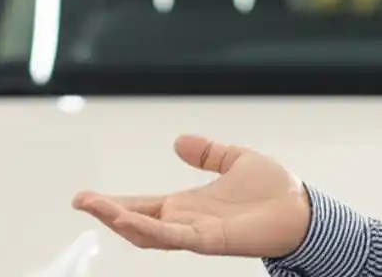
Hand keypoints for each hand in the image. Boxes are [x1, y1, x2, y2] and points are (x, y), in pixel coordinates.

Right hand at [72, 135, 310, 257]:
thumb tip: (178, 141)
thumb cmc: (274, 189)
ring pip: (149, 233)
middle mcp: (186, 222)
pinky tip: (131, 222)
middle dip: (107, 213)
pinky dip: (152, 231)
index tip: (85, 197)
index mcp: (187, 205)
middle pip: (137, 222)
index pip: (142, 205)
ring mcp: (197, 234)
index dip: (114, 203)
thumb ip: (207, 153)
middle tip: (79, 201)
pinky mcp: (212, 241)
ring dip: (121, 222)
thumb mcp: (235, 160)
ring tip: (96, 208)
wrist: (302, 208)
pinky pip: (176, 239)